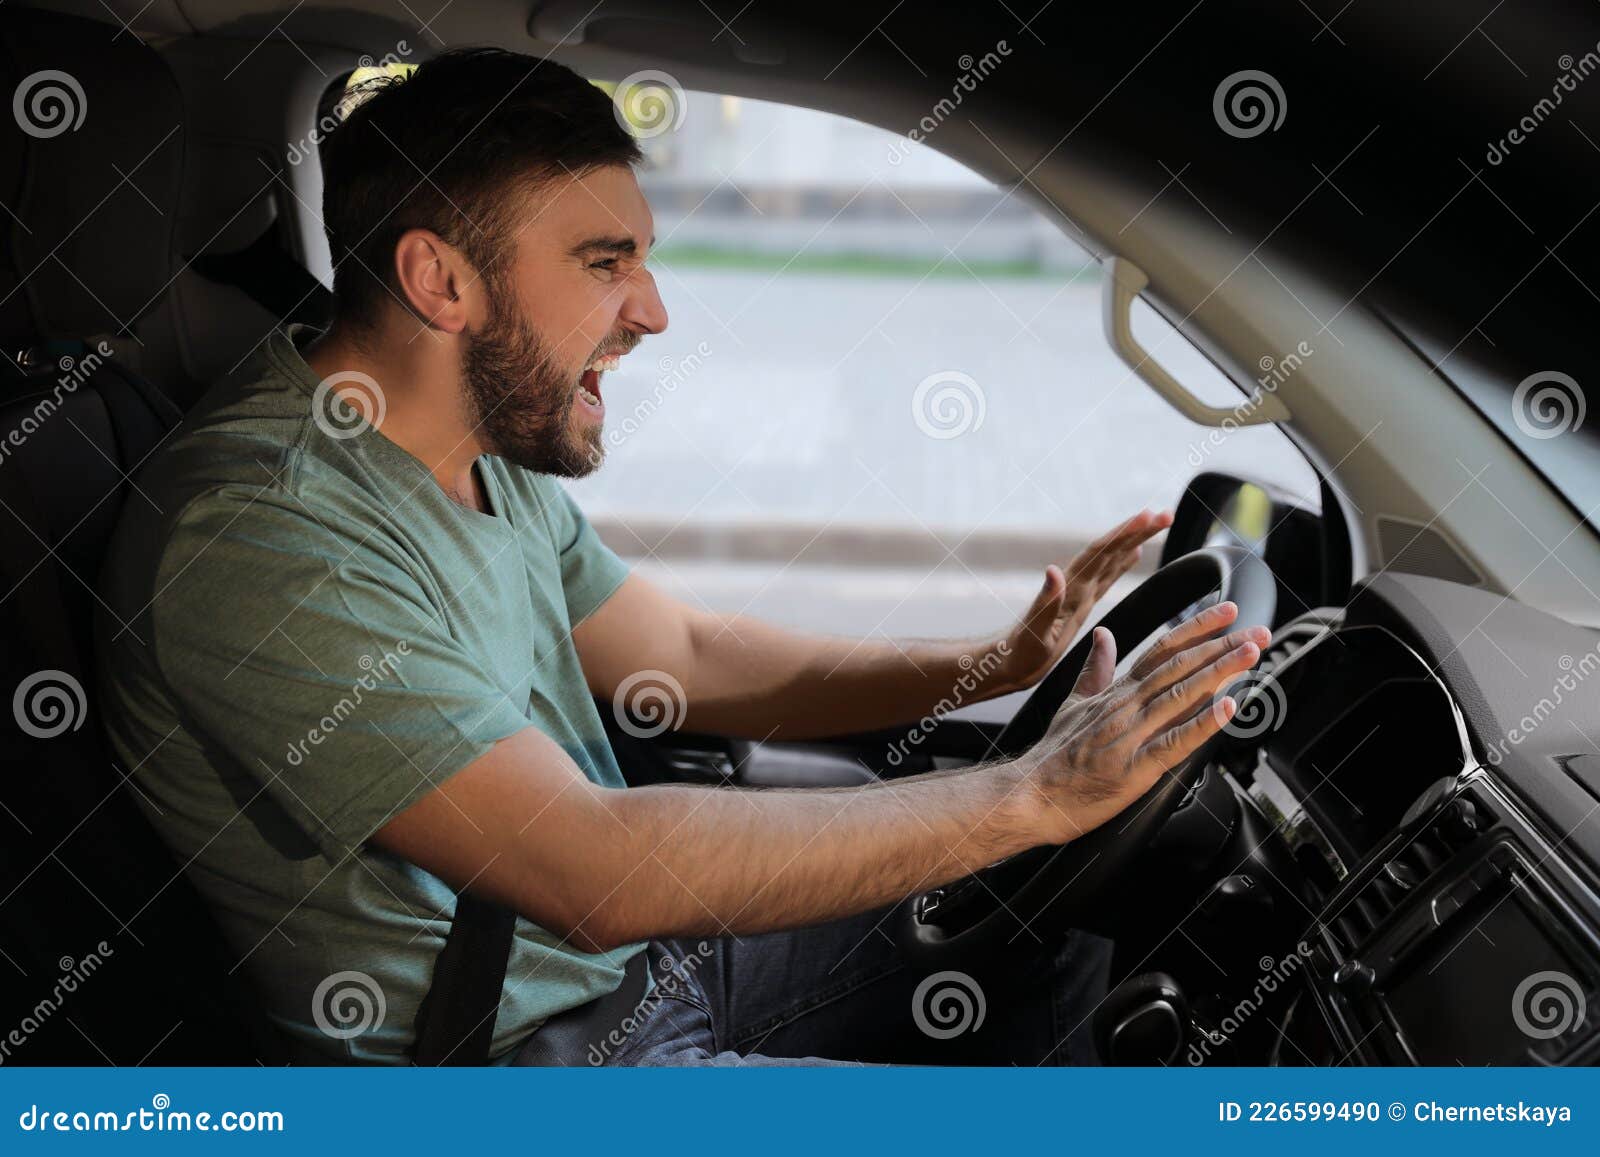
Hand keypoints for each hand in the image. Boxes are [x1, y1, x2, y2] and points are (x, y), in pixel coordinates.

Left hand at [994, 510, 1172, 692]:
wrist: (1006, 663)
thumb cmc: (1018, 653)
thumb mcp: (1033, 631)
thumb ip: (1046, 602)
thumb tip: (1054, 570)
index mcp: (1070, 590)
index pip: (1099, 553)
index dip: (1123, 534)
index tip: (1146, 515)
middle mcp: (1076, 586)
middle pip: (1110, 550)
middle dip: (1137, 531)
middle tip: (1166, 514)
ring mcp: (1079, 594)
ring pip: (1111, 560)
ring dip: (1133, 540)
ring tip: (1157, 522)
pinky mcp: (1080, 605)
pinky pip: (1107, 578)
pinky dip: (1121, 563)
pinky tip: (1133, 553)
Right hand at [1020, 600, 1270, 844]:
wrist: (1032, 794)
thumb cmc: (1054, 755)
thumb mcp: (1074, 702)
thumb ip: (1095, 669)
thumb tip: (1103, 636)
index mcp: (1116, 692)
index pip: (1162, 649)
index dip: (1197, 628)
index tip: (1228, 613)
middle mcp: (1127, 706)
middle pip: (1180, 666)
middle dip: (1222, 646)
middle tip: (1258, 631)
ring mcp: (1131, 734)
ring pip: (1182, 696)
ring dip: (1220, 673)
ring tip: (1250, 655)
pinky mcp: (1136, 767)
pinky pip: (1175, 741)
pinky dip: (1203, 723)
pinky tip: (1227, 707)